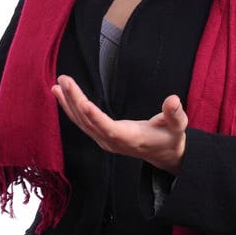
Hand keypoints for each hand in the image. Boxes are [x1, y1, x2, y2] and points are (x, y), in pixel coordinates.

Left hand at [52, 75, 186, 174]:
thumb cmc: (170, 137)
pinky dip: (70, 109)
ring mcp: (105, 140)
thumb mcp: (178, 125)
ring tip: (57, 85)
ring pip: (82, 123)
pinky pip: (82, 123)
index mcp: (131, 139)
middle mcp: (113, 141)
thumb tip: (173, 99)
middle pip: (90, 122)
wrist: (163, 154)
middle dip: (75, 100)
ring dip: (68, 103)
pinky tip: (62, 95)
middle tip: (64, 80)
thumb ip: (175, 113)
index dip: (96, 117)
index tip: (83, 104)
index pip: (109, 128)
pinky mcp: (101, 136)